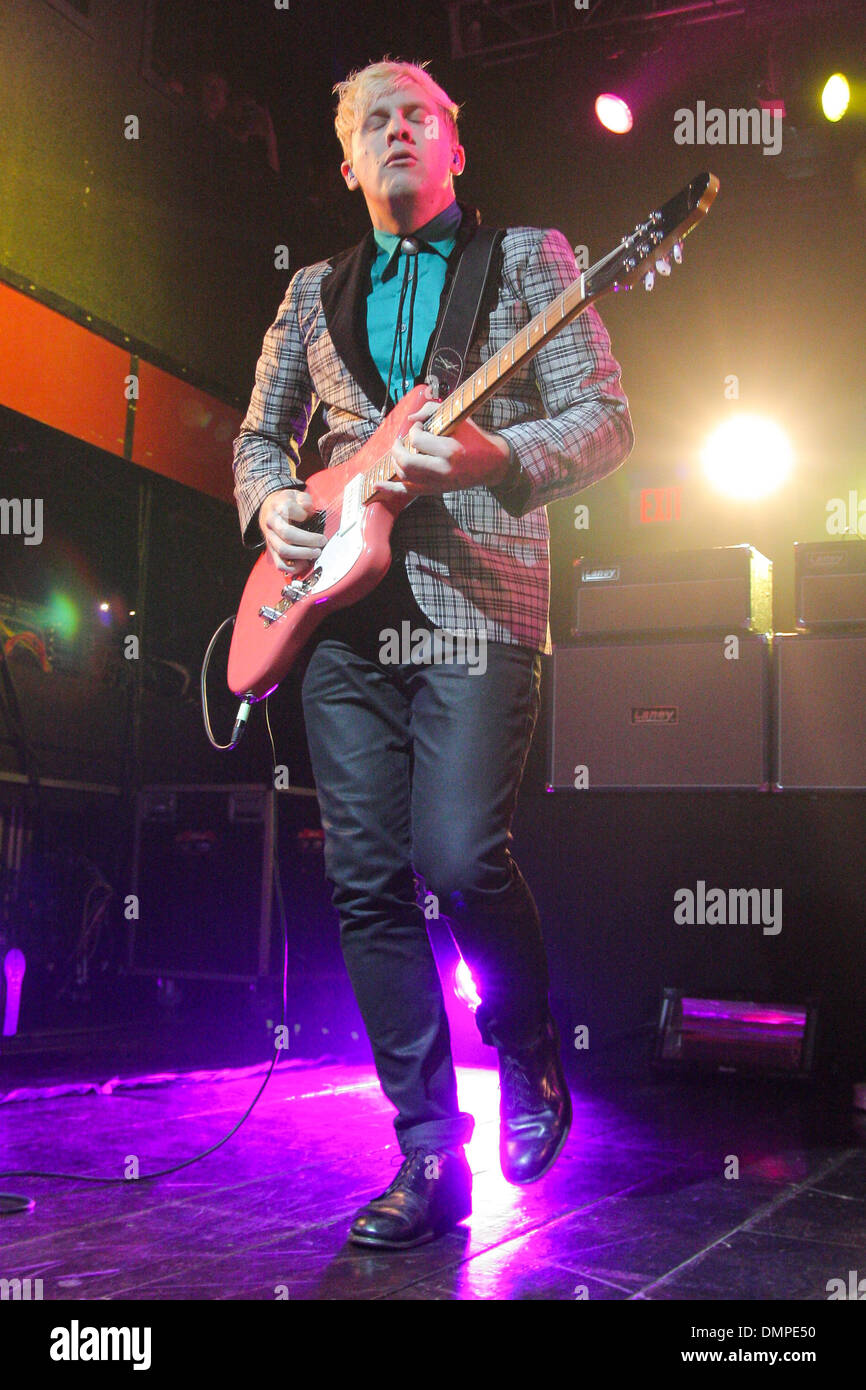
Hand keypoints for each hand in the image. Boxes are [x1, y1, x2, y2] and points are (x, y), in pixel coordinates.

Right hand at [258, 488, 321, 572]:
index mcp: (277, 507)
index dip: (301, 514)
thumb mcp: (296, 495)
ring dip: (303, 554)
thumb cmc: (286, 504)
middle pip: (287, 534)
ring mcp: (271, 538)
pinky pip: (280, 564)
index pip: (287, 510)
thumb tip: (307, 508)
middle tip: (321, 542)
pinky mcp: (272, 550)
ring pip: (283, 550)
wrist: (269, 510)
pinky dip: (293, 567)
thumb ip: (304, 500)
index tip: (310, 515)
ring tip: (316, 552)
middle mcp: (272, 523)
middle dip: (308, 540)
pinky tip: (305, 563)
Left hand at [377, 389, 510, 497]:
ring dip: (396, 461)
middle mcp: (442, 470)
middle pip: (406, 462)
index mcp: (450, 451)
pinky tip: (376, 486)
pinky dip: (390, 489)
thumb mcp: (459, 419)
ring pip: (404, 476)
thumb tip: (409, 419)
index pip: (418, 439)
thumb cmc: (476, 438)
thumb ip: (432, 411)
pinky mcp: (436, 490)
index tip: (419, 425)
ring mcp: (438, 483)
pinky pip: (408, 492)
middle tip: (401, 440)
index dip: (413, 430)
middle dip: (397, 448)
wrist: (493, 464)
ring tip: (399, 451)